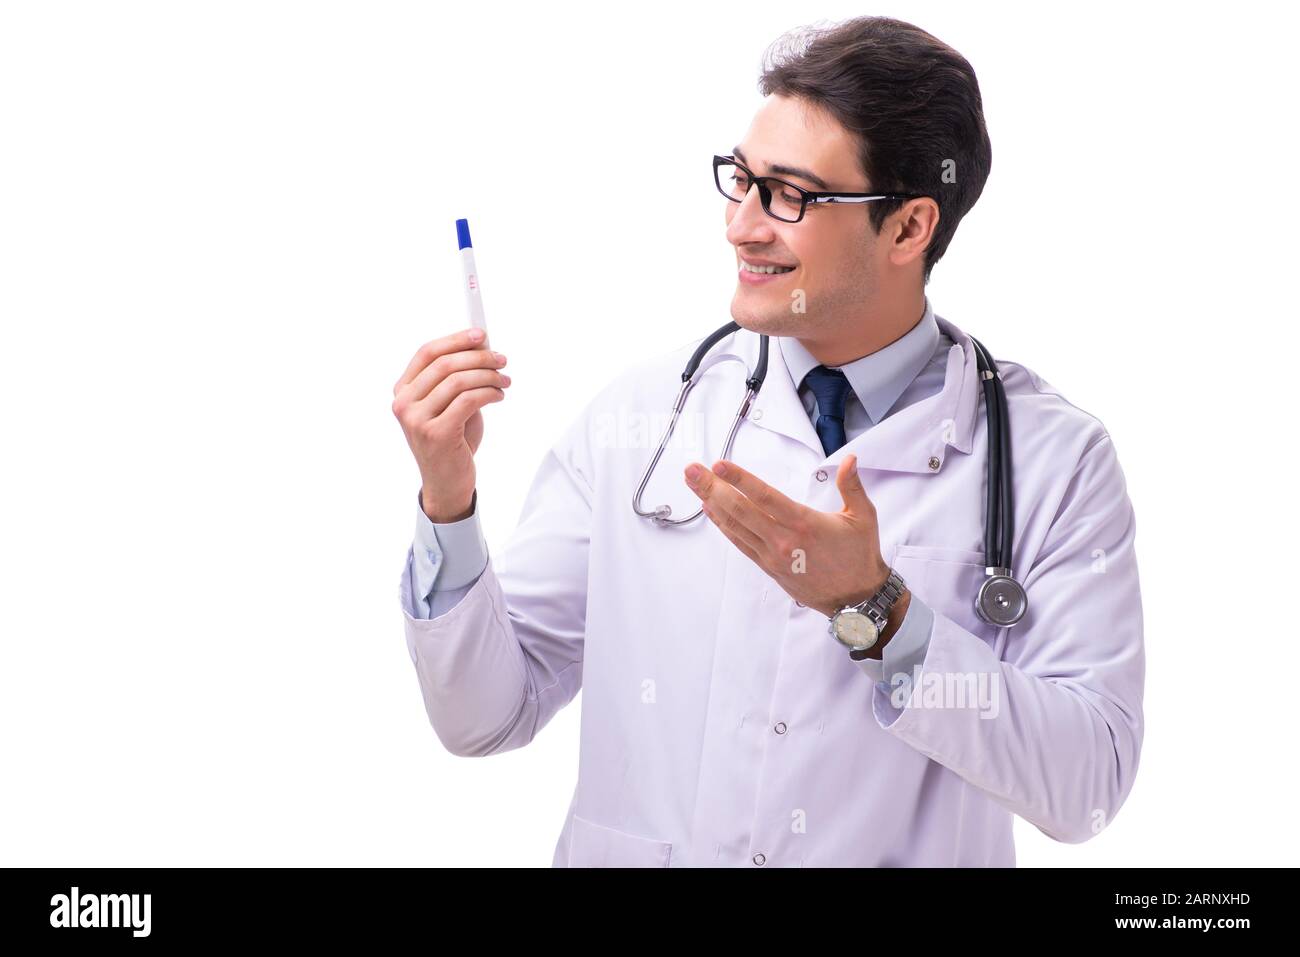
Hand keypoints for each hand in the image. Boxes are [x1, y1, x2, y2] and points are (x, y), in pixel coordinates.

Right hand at [391, 326, 511, 522]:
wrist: (447, 483)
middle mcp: (404, 403)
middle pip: (445, 364)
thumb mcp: (450, 404)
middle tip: (502, 360)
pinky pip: (469, 400)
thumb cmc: (452, 441)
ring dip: (489, 376)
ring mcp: (417, 419)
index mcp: (403, 391)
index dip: (455, 339)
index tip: (482, 335)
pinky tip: (498, 396)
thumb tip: (482, 347)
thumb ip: (457, 378)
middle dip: (479, 358)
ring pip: (459, 381)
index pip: (427, 353)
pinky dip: (489, 393)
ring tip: (504, 381)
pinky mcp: (436, 433)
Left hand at [683, 453, 895, 621]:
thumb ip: (852, 485)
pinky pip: (740, 543)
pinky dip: (723, 526)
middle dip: (712, 487)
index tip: (720, 465)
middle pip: (740, 509)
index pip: (765, 497)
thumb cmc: (859, 557)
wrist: (857, 599)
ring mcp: (772, 555)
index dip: (740, 480)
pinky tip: (710, 511)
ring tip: (694, 484)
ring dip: (711, 502)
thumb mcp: (863, 517)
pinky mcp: (768, 566)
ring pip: (735, 525)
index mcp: (804, 524)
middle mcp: (783, 540)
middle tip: (692, 470)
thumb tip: (850, 459)